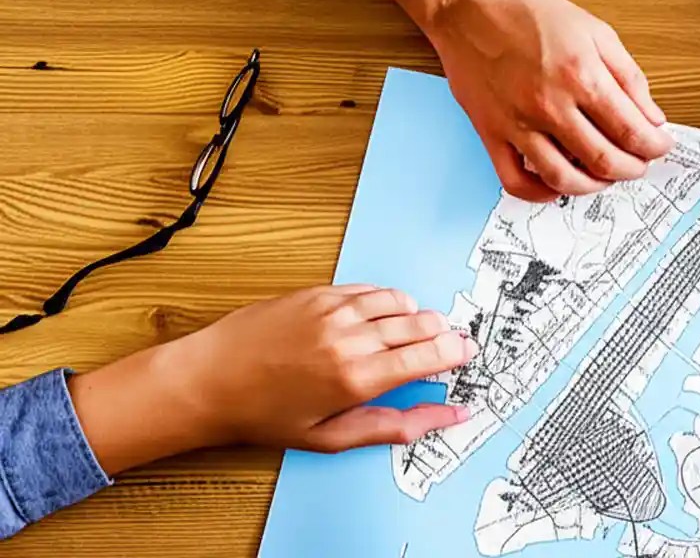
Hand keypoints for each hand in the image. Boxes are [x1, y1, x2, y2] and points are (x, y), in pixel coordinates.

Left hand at [184, 285, 476, 451]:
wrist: (207, 381)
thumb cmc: (263, 416)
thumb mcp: (331, 436)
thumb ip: (393, 425)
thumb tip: (446, 417)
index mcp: (355, 379)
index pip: (427, 358)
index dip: (454, 354)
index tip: (467, 354)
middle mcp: (348, 338)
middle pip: (420, 325)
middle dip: (443, 333)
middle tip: (450, 343)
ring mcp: (332, 310)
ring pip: (399, 301)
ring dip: (418, 314)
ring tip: (419, 329)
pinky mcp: (316, 293)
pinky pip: (368, 289)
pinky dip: (387, 300)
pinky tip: (384, 315)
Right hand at [425, 0, 673, 200]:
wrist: (470, 6)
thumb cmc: (530, 14)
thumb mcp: (595, 32)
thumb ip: (629, 76)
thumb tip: (652, 117)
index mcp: (582, 75)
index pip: (632, 131)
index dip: (654, 147)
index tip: (660, 147)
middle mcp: (551, 104)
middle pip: (604, 160)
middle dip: (632, 169)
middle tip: (638, 164)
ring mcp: (519, 123)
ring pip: (564, 179)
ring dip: (593, 186)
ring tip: (604, 175)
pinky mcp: (491, 134)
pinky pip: (516, 181)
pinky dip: (541, 193)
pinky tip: (557, 185)